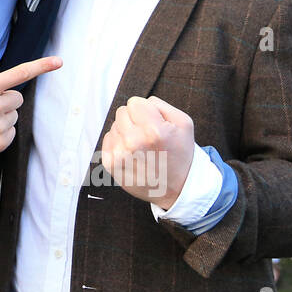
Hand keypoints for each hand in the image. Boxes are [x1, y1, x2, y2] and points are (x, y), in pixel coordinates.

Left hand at [100, 95, 194, 209]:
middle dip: (134, 120)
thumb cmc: (180, 154)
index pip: (134, 102)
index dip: (145, 111)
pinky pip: (108, 139)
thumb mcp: (183, 123)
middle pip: (122, 112)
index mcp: (153, 130)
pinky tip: (133, 154)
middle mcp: (133, 142)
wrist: (178, 189)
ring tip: (142, 148)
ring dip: (126, 133)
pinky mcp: (110, 164)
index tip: (154, 123)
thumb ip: (160, 105)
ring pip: (114, 126)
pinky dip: (118, 143)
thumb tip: (139, 102)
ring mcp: (120, 154)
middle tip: (148, 137)